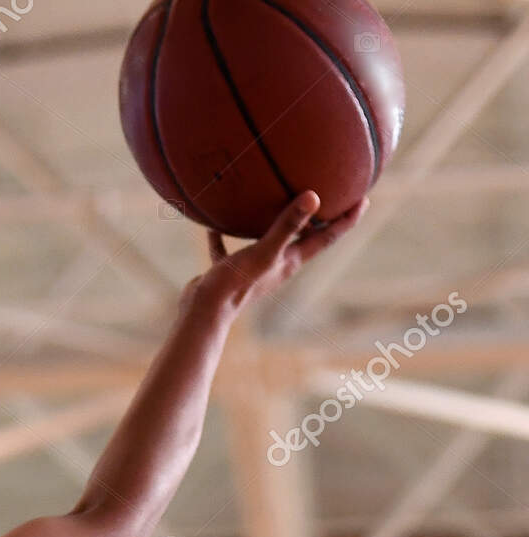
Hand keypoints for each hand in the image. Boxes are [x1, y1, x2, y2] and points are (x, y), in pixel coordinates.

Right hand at [187, 191, 366, 315]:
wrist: (203, 313)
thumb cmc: (236, 283)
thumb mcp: (264, 251)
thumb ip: (287, 225)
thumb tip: (314, 196)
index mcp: (290, 262)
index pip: (326, 239)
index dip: (346, 220)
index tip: (363, 199)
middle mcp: (276, 266)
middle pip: (304, 239)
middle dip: (318, 218)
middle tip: (329, 193)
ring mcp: (253, 269)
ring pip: (269, 241)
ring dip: (275, 224)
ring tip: (276, 200)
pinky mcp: (230, 271)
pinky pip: (230, 248)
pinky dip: (226, 235)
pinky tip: (216, 222)